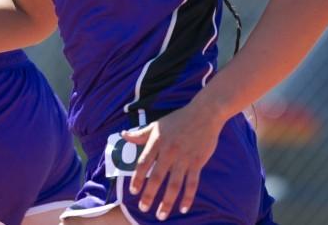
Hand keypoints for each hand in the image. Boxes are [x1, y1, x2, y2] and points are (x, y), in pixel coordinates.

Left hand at [121, 104, 223, 219]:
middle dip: (149, 195)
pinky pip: (192, 183)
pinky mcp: (198, 162)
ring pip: (174, 184)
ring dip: (167, 202)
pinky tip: (183, 208)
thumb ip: (140, 134)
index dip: (137, 178)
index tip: (133, 191)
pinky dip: (188, 197)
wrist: (204, 113)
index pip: (143, 163)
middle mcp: (169, 151)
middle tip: (143, 208)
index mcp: (157, 141)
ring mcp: (184, 157)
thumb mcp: (157, 124)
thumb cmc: (178, 119)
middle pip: (157, 177)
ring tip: (161, 215)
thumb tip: (123, 135)